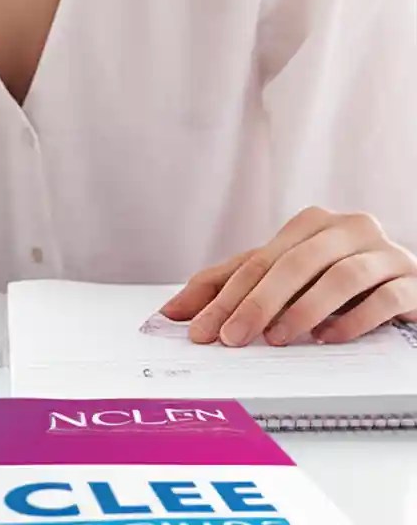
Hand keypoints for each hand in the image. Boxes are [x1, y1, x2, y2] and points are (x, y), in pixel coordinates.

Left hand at [161, 207, 416, 346]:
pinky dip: (354, 320)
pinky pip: (386, 298)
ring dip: (304, 311)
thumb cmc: (332, 282)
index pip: (259, 262)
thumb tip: (171, 313)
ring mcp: (386, 253)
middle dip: (258, 304)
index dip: (225, 298)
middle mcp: (350, 228)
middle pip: (296, 263)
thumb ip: (226, 289)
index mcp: (312, 224)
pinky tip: (330, 339)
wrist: (404, 285)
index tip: (202, 332)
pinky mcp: (414, 280)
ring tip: (278, 340)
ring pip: (342, 276)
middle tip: (233, 339)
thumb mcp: (278, 279)